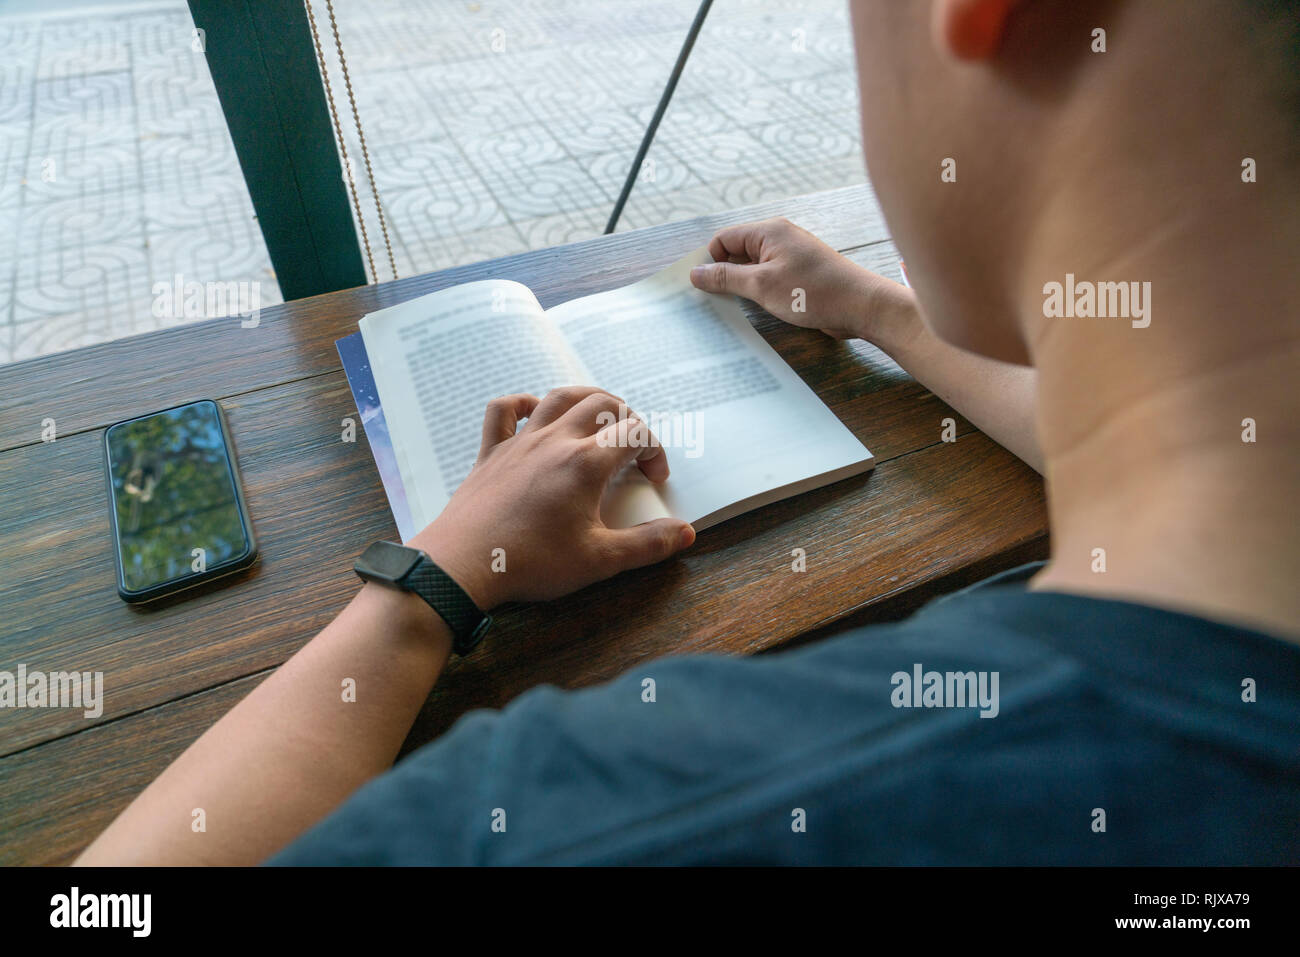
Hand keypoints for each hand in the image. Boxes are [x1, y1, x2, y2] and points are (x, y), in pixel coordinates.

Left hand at [409, 387, 694, 610]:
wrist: (462, 566)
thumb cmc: (530, 563)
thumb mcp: (599, 561)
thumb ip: (646, 544)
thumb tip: (684, 532)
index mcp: (585, 464)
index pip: (634, 433)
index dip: (654, 450)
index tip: (655, 479)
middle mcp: (554, 441)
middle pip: (601, 403)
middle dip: (627, 416)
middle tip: (634, 446)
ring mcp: (520, 443)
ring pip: (558, 396)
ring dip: (586, 398)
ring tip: (600, 415)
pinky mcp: (490, 453)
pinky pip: (503, 410)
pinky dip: (522, 403)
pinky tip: (534, 412)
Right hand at [689, 217, 915, 340]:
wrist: (860, 306)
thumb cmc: (813, 292)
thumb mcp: (761, 286)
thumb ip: (726, 278)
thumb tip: (696, 273)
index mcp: (768, 231)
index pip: (724, 239)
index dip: (710, 262)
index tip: (704, 288)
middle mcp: (779, 238)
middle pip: (737, 252)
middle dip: (725, 275)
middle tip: (715, 302)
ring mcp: (791, 256)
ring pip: (753, 268)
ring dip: (743, 287)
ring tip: (738, 307)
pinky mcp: (800, 274)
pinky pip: (769, 278)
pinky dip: (760, 292)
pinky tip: (759, 309)